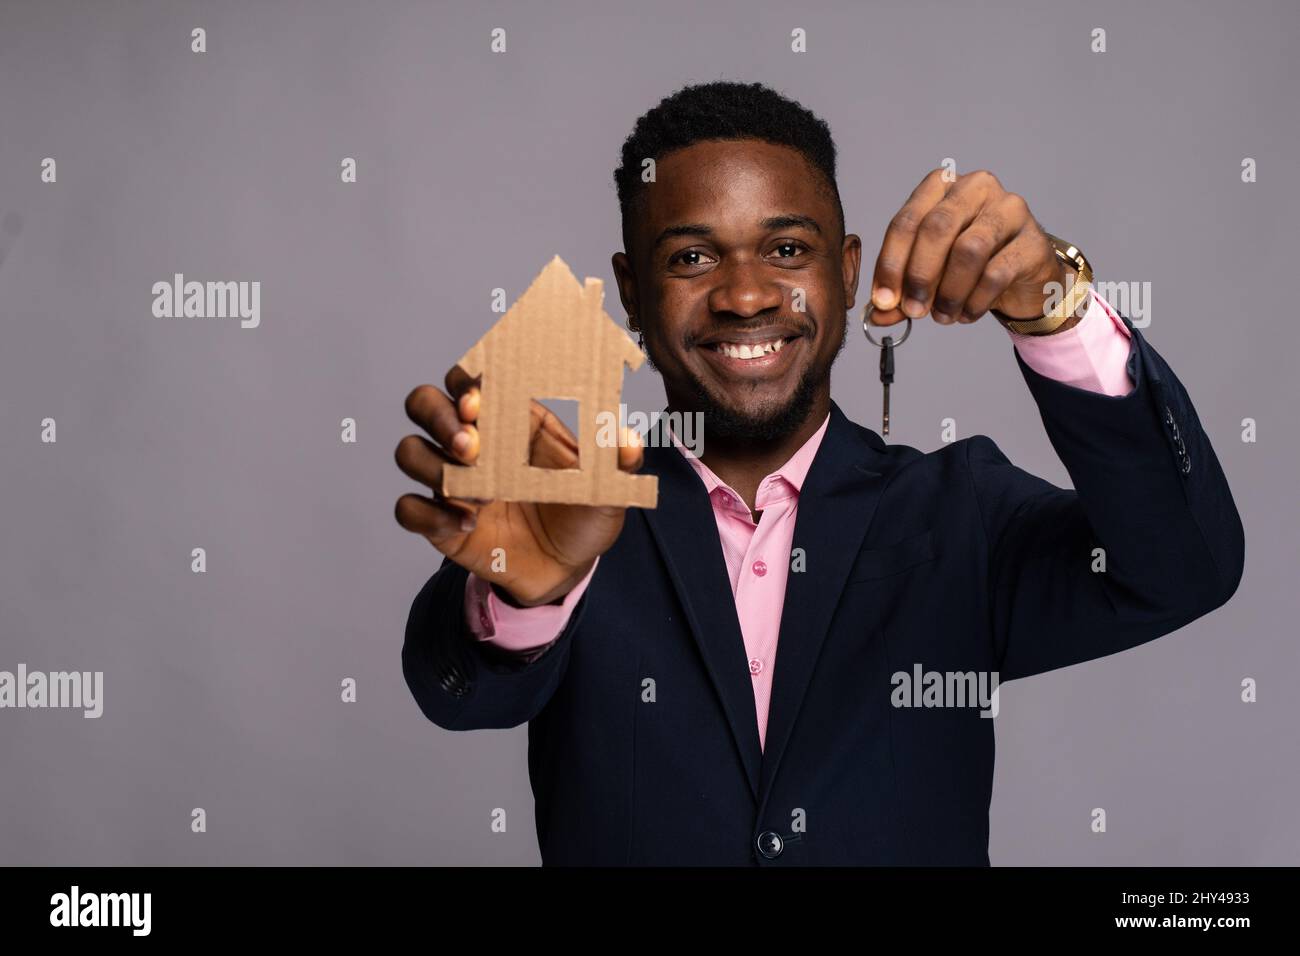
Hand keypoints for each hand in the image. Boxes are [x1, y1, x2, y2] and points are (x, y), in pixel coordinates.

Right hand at [394, 367, 644, 606]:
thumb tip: (627, 441)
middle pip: (425, 403)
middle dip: (439, 416)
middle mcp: (475, 443)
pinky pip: (408, 508)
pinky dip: (427, 514)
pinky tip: (465, 525)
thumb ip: (618, 463)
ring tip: (477, 494)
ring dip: (432, 466)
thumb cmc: (583, 515)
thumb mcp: (609, 490)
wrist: (566, 570)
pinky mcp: (440, 521)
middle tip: (470, 446)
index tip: (479, 401)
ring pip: (409, 451)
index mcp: (512, 418)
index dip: (465, 380)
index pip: (471, 378)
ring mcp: (453, 480)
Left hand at [868, 169, 1071, 328]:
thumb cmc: (971, 265)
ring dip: (949, 291)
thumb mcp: (930, 274)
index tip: (883, 300)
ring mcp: (1009, 210)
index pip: (906, 221)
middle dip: (919, 274)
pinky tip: (967, 314)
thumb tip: (877, 314)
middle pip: (937, 227)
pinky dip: (975, 301)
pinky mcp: (1032, 240)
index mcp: (942, 187)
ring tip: (943, 315)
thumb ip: (902, 291)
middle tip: (913, 309)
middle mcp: (976, 188)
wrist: (1024, 276)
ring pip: (968, 249)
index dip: (890, 263)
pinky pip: (996, 273)